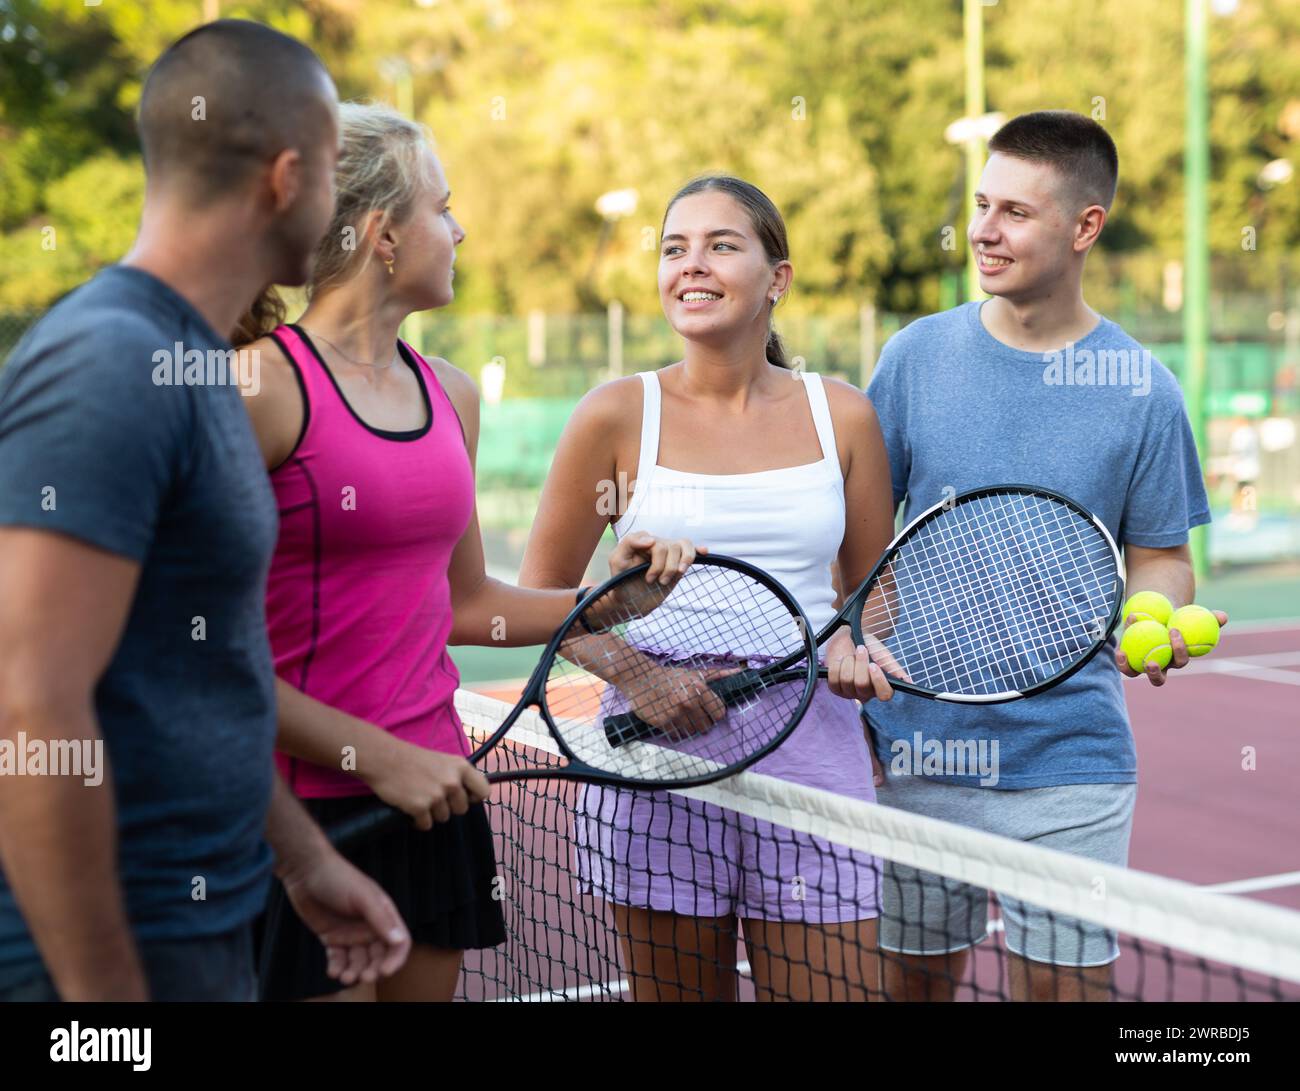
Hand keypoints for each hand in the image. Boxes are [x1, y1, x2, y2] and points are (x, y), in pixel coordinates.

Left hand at [280, 847, 410, 987]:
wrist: (305, 871)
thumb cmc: (338, 877)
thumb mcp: (362, 897)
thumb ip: (381, 919)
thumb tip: (399, 941)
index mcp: (383, 914)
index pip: (398, 942)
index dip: (395, 958)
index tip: (384, 971)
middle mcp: (369, 926)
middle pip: (379, 956)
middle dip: (373, 969)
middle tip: (363, 977)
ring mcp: (350, 933)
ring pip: (359, 961)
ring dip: (355, 972)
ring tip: (345, 977)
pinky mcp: (332, 937)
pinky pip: (338, 959)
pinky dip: (337, 968)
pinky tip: (333, 971)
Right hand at [367, 741, 490, 829]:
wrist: (384, 758)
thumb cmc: (412, 759)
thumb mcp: (443, 760)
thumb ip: (457, 775)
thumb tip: (470, 795)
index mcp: (461, 767)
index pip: (484, 791)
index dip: (474, 797)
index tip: (464, 797)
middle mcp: (452, 781)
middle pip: (462, 809)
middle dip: (449, 807)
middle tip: (433, 797)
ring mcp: (436, 795)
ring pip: (443, 818)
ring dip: (431, 813)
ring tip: (419, 797)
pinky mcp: (420, 807)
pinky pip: (426, 825)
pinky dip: (418, 821)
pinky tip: (410, 807)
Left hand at [591, 534, 705, 627]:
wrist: (630, 601)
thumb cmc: (621, 581)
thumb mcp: (617, 560)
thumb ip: (629, 543)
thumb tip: (652, 539)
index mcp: (642, 540)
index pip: (655, 542)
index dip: (656, 562)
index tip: (648, 578)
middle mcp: (656, 543)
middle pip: (670, 547)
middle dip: (665, 568)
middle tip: (653, 582)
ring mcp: (668, 553)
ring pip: (684, 546)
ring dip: (681, 563)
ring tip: (676, 575)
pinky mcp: (678, 563)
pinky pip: (691, 550)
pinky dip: (698, 550)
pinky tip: (704, 552)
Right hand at [626, 664, 735, 739]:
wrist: (641, 678)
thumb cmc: (670, 677)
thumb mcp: (694, 674)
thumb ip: (718, 674)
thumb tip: (739, 672)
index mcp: (700, 689)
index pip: (719, 714)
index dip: (714, 714)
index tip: (707, 711)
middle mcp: (689, 702)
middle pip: (706, 726)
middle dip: (701, 722)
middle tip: (691, 714)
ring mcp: (675, 713)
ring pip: (691, 732)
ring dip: (687, 727)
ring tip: (680, 716)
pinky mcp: (662, 722)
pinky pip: (676, 735)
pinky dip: (675, 730)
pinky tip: (670, 719)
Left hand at [826, 626, 911, 702]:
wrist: (851, 637)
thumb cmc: (870, 647)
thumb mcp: (883, 655)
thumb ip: (894, 668)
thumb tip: (909, 682)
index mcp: (881, 686)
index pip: (884, 694)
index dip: (878, 681)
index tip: (873, 664)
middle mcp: (866, 693)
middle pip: (862, 685)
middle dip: (860, 663)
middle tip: (861, 649)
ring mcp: (850, 692)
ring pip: (847, 681)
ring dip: (848, 662)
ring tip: (851, 654)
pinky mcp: (836, 688)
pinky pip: (833, 680)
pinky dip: (836, 666)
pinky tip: (840, 659)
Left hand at [1115, 609, 1228, 686]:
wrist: (1158, 614)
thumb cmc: (1179, 616)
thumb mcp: (1192, 614)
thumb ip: (1209, 618)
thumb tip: (1222, 616)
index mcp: (1177, 659)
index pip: (1181, 660)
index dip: (1179, 649)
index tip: (1174, 631)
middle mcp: (1161, 666)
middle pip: (1159, 678)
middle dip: (1155, 673)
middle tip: (1152, 661)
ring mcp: (1142, 664)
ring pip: (1136, 672)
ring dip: (1130, 668)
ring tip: (1125, 655)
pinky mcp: (1128, 659)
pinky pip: (1124, 662)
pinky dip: (1121, 657)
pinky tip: (1119, 650)